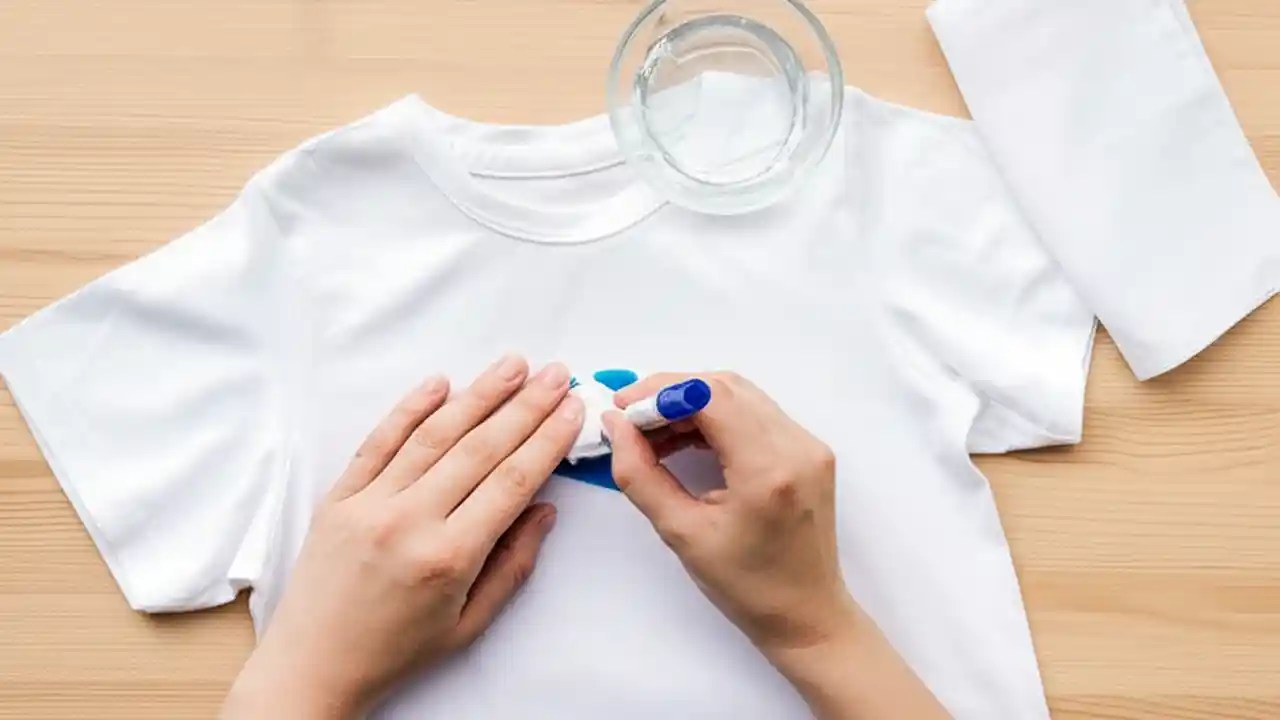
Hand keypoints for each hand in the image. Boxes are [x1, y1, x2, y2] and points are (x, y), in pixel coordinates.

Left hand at [222, 355, 583, 718]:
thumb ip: (512, 565)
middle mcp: (409, 522)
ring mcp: (370, 504)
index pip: (512, 481)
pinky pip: (379, 442)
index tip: (570, 410)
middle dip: (525, 406)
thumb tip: (543, 510)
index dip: (547, 440)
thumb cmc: (396, 651)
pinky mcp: (339, 497)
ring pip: (434, 435)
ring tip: (512, 365)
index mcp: (449, 557)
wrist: (314, 665)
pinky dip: (410, 409)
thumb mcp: (469, 624)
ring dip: (478, 394)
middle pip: (480, 448)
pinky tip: (440, 383)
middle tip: (554, 374)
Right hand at [605, 372, 948, 719]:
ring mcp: (808, 445)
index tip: (623, 408)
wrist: (806, 614)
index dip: (661, 392)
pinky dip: (716, 418)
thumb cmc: (746, 586)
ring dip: (692, 403)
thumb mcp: (681, 533)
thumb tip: (616, 427)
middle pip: (725, 387)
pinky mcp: (808, 450)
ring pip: (740, 396)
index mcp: (768, 470)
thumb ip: (641, 474)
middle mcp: (796, 447)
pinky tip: (684, 439)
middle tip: (630, 417)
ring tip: (650, 433)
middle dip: (671, 393)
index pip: (711, 396)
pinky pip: (755, 414)